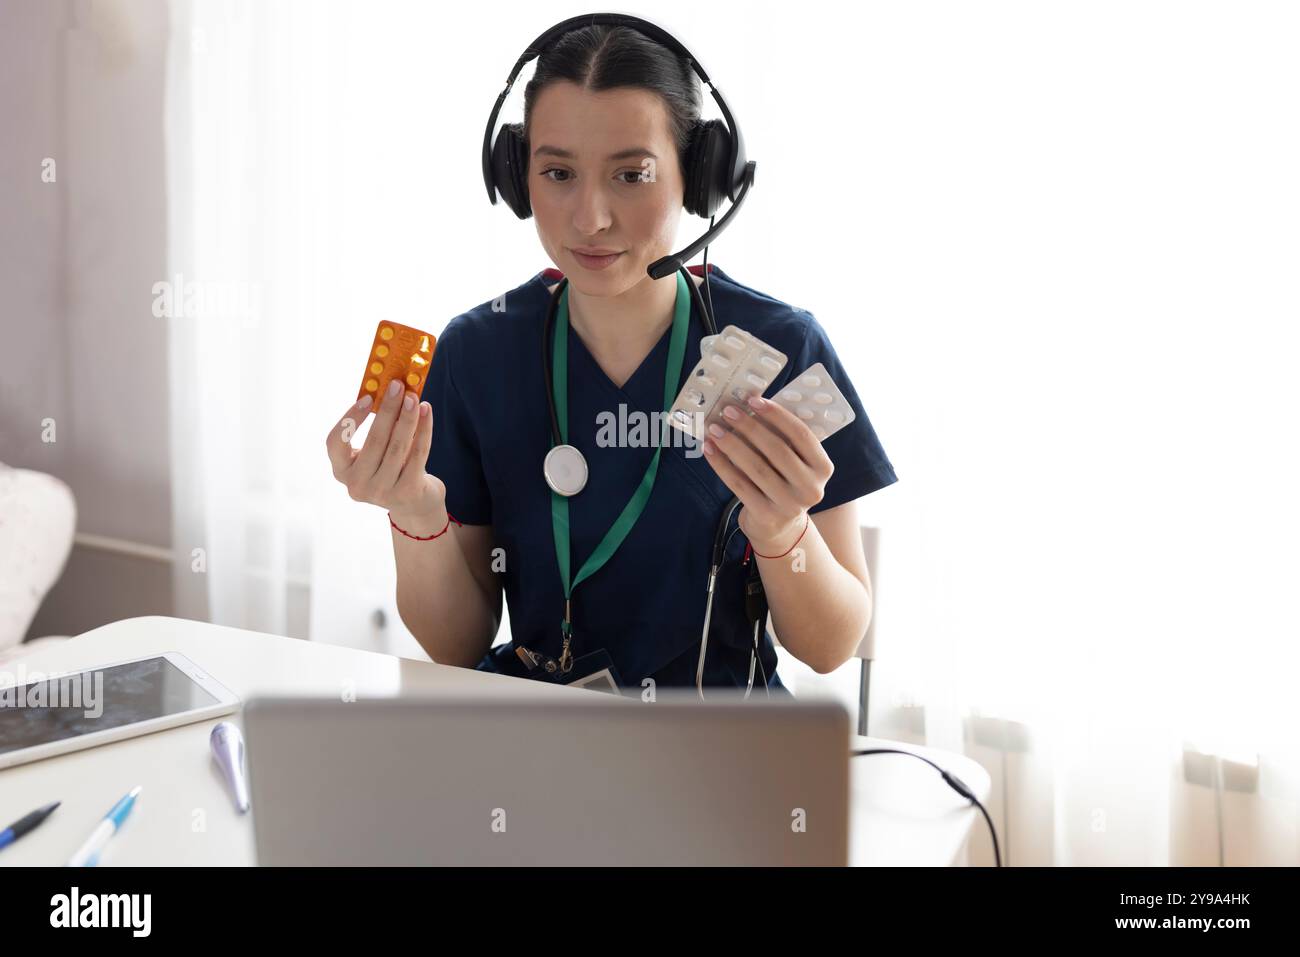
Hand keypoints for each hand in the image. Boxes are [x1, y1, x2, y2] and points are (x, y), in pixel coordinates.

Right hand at [325, 379, 444, 526]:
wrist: (413, 503)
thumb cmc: (391, 467)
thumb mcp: (376, 452)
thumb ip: (378, 428)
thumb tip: (390, 391)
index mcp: (341, 471)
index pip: (335, 443)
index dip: (350, 419)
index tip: (367, 397)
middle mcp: (357, 485)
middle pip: (374, 441)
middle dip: (388, 409)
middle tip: (397, 386)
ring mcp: (381, 492)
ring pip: (397, 446)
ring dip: (408, 417)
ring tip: (414, 396)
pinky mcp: (406, 493)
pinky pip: (417, 454)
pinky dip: (423, 430)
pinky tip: (426, 411)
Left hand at [701, 394, 832, 552]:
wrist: (779, 526)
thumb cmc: (784, 481)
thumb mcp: (794, 461)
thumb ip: (781, 437)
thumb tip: (751, 404)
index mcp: (823, 467)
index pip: (801, 435)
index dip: (777, 415)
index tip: (753, 400)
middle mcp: (811, 488)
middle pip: (777, 450)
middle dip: (750, 428)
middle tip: (728, 412)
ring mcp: (790, 505)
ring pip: (756, 467)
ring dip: (732, 444)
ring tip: (714, 429)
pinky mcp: (766, 515)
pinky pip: (740, 484)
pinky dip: (722, 464)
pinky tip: (710, 450)